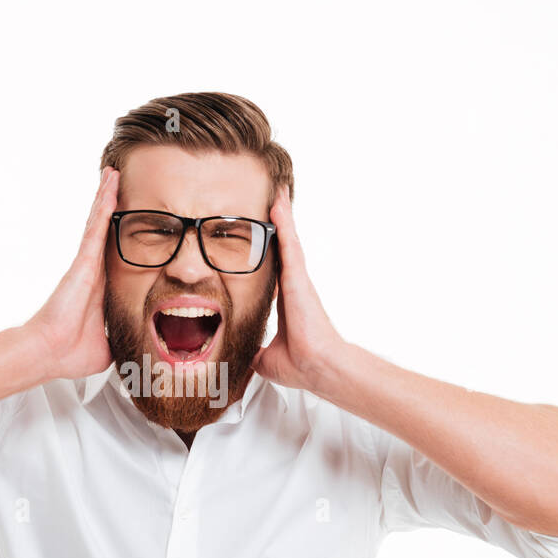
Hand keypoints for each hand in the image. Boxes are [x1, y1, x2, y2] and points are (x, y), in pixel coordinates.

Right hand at [26, 166, 117, 379]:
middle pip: (104, 231)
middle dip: (110, 207)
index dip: (119, 237)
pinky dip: (104, 204)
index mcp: (100, 289)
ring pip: (99, 222)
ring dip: (106, 196)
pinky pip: (96, 227)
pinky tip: (111, 183)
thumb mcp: (108, 347)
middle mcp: (92, 271)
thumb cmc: (69, 353)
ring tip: (114, 172)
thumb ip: (121, 340)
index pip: (113, 256)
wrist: (50, 353)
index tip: (129, 223)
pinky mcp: (83, 261)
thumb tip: (138, 350)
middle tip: (118, 183)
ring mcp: (86, 264)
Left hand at [251, 186, 344, 392]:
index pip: (274, 268)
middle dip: (279, 223)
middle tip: (273, 198)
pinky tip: (278, 202)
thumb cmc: (300, 365)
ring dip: (282, 214)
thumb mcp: (266, 358)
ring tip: (276, 190)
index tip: (262, 235)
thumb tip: (241, 358)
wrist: (316, 368)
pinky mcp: (299, 277)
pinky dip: (284, 222)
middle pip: (283, 247)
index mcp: (286, 300)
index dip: (269, 250)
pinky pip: (289, 243)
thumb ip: (254, 352)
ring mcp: (298, 279)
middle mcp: (293, 286)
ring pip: (288, 239)